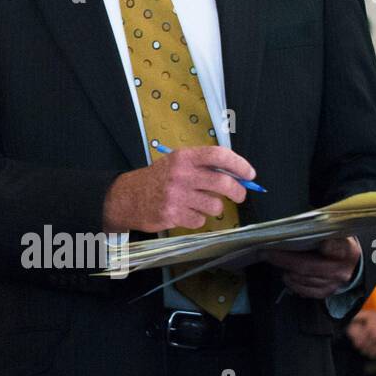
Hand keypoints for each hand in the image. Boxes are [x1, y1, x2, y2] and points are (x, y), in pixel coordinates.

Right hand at [102, 146, 252, 232]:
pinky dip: (196, 218)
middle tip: (239, 195)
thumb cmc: (157, 179)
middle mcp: (180, 175)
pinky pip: (200, 220)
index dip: (239, 164)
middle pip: (223, 183)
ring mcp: (176, 196)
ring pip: (214, 206)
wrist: (126, 197)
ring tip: (200, 204)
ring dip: (213, 207)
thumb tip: (237, 177)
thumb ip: (202, 167)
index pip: (218, 155)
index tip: (249, 174)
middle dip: (238, 192)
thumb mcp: (176, 164)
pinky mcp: (172, 215)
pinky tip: (184, 212)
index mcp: (183, 157)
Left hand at [264, 235, 360, 298]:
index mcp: (346, 249)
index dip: (325, 246)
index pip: (335, 248)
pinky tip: (286, 275)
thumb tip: (295, 228)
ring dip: (285, 269)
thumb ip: (321, 230)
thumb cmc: (336, 243)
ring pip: (303, 278)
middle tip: (266, 252)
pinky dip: (292, 283)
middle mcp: (342, 268)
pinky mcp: (327, 291)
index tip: (312, 242)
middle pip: (308, 266)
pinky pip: (305, 290)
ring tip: (273, 260)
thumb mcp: (334, 232)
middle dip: (283, 259)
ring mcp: (335, 283)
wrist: (351, 262)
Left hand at [347, 309, 375, 360]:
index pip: (361, 343)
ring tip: (371, 352)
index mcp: (372, 331)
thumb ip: (356, 316)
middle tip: (363, 350)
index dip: (357, 345)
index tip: (357, 344)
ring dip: (373, 355)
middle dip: (364, 351)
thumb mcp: (367, 314)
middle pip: (368, 351)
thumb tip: (346, 320)